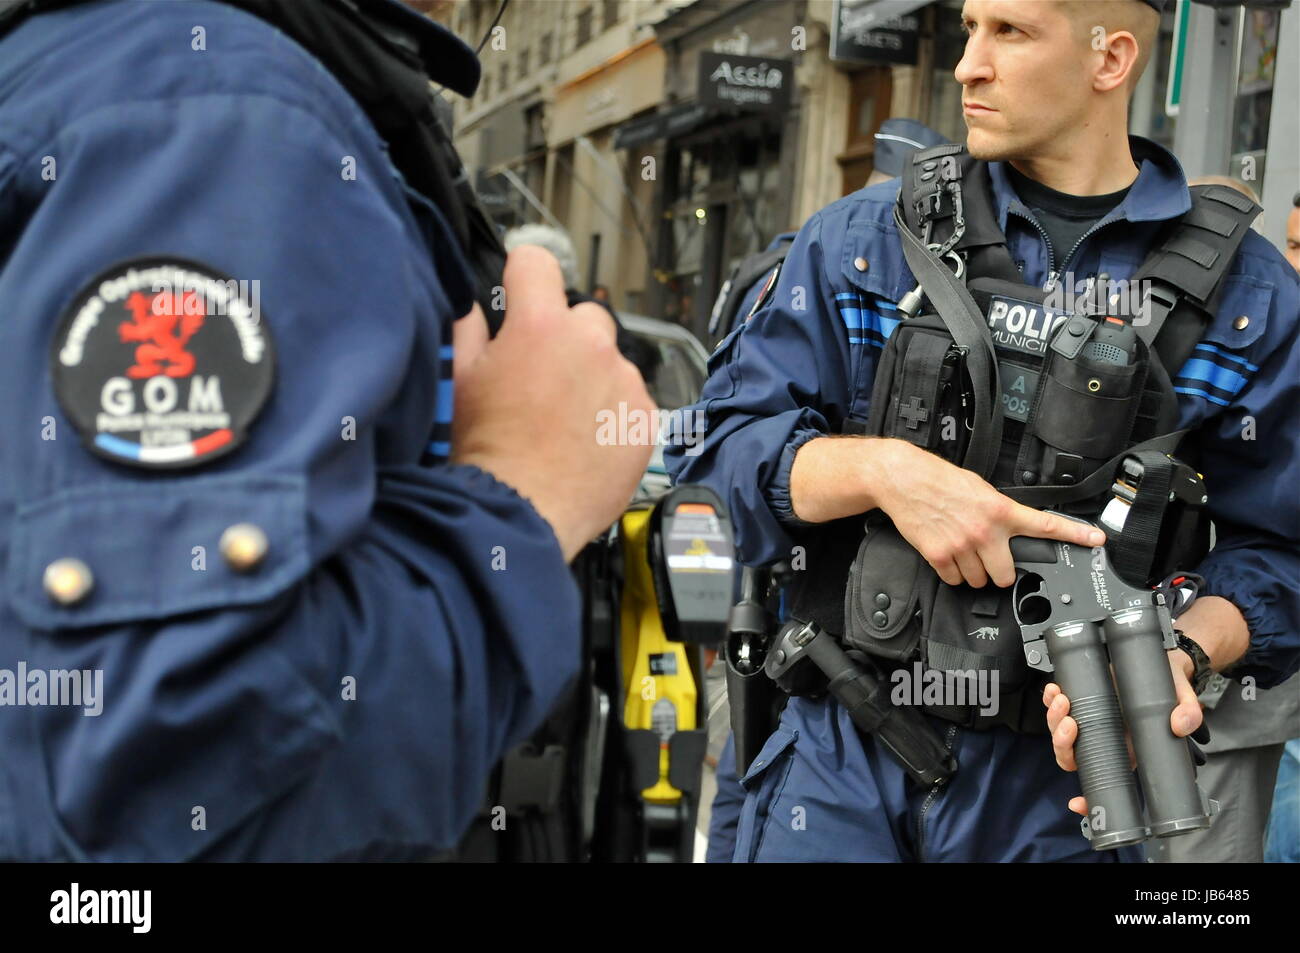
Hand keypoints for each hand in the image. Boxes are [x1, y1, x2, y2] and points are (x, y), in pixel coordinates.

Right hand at [450, 246, 656, 561]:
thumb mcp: (459, 379)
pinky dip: (612, 414)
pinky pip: (631, 401)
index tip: (521, 292)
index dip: (523, 276)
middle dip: (563, 337)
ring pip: (610, 361)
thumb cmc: (486, 452)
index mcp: (541, 325)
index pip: (538, 262)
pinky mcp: (645, 419)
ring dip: (591, 378)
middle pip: (583, 315)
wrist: (521, 514)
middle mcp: (590, 345)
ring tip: (561, 420)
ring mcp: (624, 382)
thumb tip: (475, 303)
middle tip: (539, 378)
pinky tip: (583, 441)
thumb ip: (467, 326)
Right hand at [870, 440, 1104, 587]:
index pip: (1046, 525)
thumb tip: (1010, 527)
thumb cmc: (940, 480)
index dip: (1075, 535)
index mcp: (1000, 510)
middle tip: (987, 557)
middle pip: (1005, 575)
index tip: (1096, 541)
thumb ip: (1000, 511)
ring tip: (961, 550)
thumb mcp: (980, 488)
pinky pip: (954, 579)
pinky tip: (946, 554)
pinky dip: (951, 572)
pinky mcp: (938, 556)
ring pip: (978, 580)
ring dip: (972, 572)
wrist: (904, 479)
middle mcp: (985, 531)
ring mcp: (961, 546)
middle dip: (997, 571)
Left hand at [1043, 649, 1202, 815]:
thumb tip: (1179, 726)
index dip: (1088, 799)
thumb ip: (1189, 714)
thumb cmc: (1170, 688)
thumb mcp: (1185, 700)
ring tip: (1063, 698)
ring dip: (1054, 719)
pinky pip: (1058, 707)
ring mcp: (1090, 721)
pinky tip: (1055, 689)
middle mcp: (1104, 741)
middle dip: (1062, 742)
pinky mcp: (1082, 701)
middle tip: (1071, 722)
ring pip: (1060, 733)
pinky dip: (1051, 701)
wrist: (1161, 664)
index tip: (1075, 803)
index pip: (1103, 782)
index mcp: (1126, 752)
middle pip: (1072, 757)